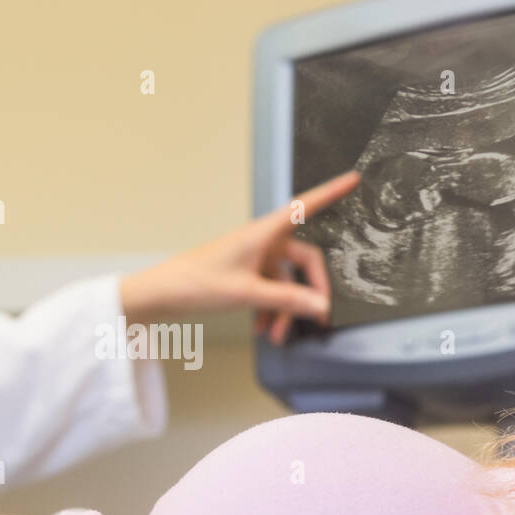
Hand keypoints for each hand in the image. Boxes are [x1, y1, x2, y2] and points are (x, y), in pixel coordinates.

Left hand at [117, 169, 359, 343]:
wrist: (161, 294)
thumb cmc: (196, 283)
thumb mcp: (247, 293)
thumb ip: (287, 300)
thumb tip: (320, 305)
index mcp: (264, 232)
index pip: (305, 206)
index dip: (331, 192)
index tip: (353, 178)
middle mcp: (262, 241)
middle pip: (303, 260)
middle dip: (309, 291)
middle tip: (317, 317)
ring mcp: (253, 258)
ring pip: (285, 281)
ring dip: (285, 308)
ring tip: (277, 335)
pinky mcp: (243, 273)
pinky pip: (269, 289)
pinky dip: (270, 309)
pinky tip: (263, 329)